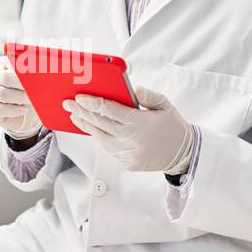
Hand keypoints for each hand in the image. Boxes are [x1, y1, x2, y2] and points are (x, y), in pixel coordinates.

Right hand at [0, 55, 41, 139]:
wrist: (26, 116)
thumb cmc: (30, 93)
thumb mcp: (33, 80)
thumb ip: (34, 73)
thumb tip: (42, 69)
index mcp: (2, 63)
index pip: (11, 62)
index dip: (25, 70)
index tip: (37, 76)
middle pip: (5, 77)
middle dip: (22, 85)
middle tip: (34, 90)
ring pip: (1, 93)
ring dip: (20, 98)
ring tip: (29, 101)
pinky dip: (14, 110)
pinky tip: (23, 109)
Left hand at [63, 86, 193, 173]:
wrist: (183, 154)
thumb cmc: (172, 125)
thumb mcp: (164, 104)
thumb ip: (147, 95)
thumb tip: (131, 88)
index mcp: (139, 122)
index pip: (109, 110)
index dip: (91, 102)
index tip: (79, 96)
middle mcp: (130, 139)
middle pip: (99, 123)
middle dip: (81, 111)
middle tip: (68, 103)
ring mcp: (126, 153)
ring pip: (99, 137)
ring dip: (85, 125)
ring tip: (74, 115)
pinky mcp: (125, 163)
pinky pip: (107, 147)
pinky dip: (97, 136)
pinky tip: (90, 128)